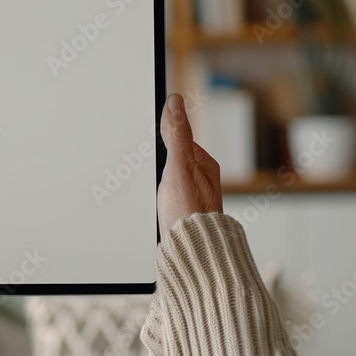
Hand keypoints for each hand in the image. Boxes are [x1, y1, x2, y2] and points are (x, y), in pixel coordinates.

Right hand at [157, 93, 222, 234]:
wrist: (193, 252)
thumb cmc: (189, 213)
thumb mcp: (179, 167)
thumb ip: (176, 135)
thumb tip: (176, 102)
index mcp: (204, 165)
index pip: (180, 141)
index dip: (163, 140)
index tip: (150, 138)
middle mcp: (203, 179)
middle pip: (173, 160)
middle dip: (160, 166)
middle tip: (157, 178)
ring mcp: (194, 196)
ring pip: (170, 179)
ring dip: (160, 185)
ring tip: (160, 196)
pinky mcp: (185, 212)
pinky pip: (170, 196)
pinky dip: (161, 198)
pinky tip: (160, 206)